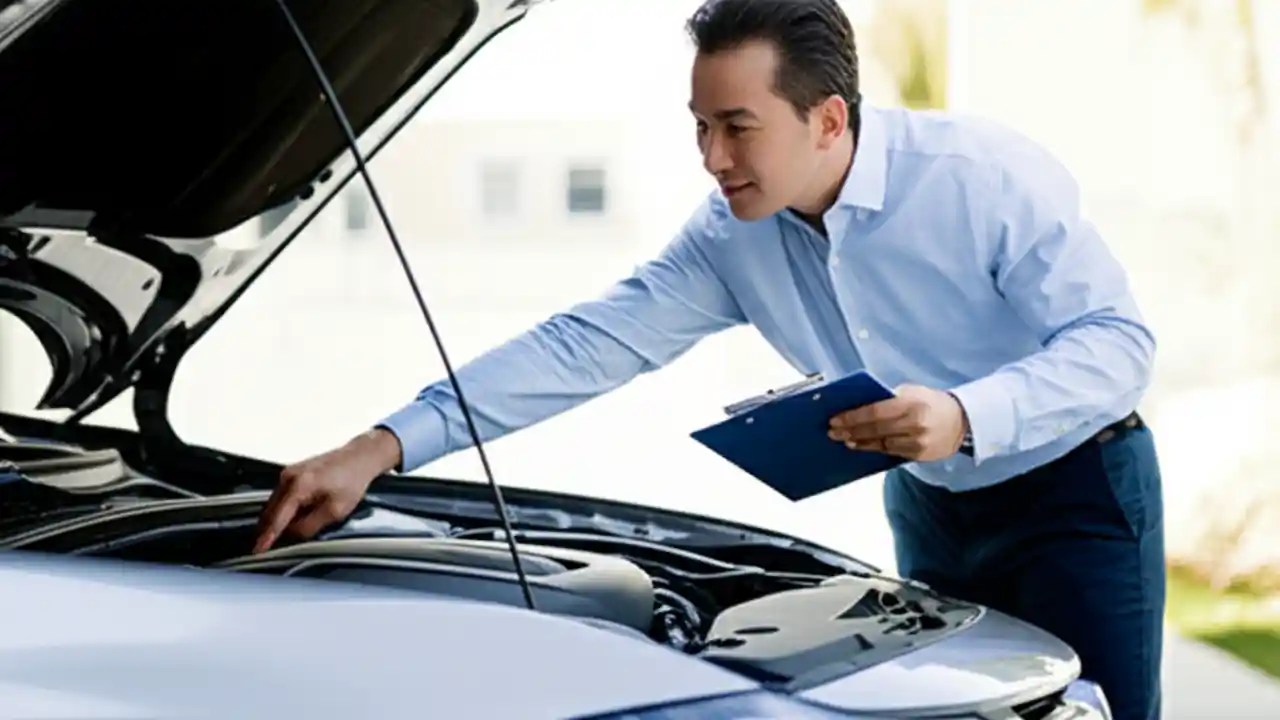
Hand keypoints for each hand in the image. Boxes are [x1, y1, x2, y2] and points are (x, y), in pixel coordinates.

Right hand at [252, 428, 402, 552]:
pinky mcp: (291, 474)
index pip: (277, 518)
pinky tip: (294, 519)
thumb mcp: (335, 511)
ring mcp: (288, 473)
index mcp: (299, 485)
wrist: (359, 458)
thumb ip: (310, 525)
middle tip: (269, 549)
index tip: (258, 550)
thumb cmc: (352, 480)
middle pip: (270, 512)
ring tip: (286, 534)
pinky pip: (280, 497)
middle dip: (270, 531)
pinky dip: (283, 511)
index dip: (268, 537)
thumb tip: (292, 536)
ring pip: (274, 505)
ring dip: (277, 521)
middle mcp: (289, 476)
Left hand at [827, 384, 968, 461]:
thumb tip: (859, 405)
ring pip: (881, 444)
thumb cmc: (931, 402)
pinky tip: (862, 446)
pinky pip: (891, 452)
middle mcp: (914, 424)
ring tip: (844, 440)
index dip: (852, 417)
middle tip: (832, 432)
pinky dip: (874, 449)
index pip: (875, 411)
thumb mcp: (912, 392)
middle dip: (850, 431)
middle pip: (875, 429)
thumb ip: (889, 398)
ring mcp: (917, 442)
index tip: (835, 419)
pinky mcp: (919, 454)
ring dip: (860, 442)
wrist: (962, 421)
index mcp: (911, 404)